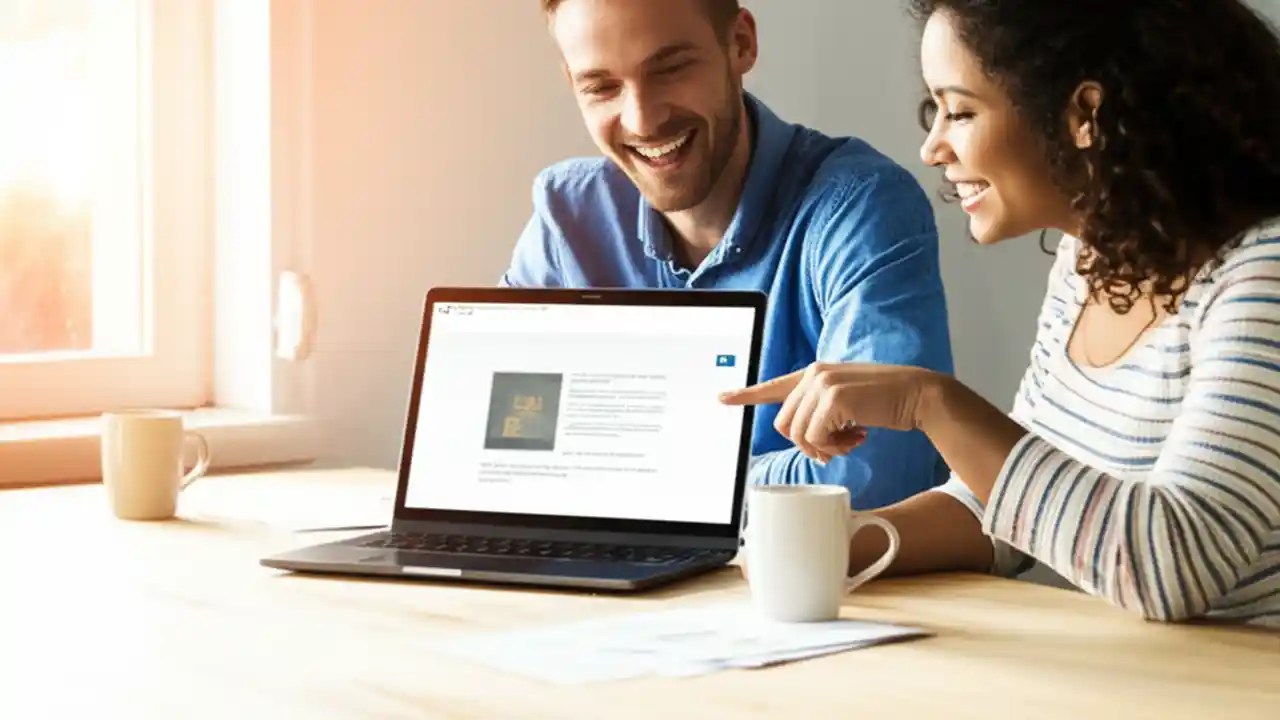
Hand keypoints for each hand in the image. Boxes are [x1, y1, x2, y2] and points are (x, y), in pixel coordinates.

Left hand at [719, 362, 940, 463]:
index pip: (774, 385)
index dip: (746, 394)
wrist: (918, 394)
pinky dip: (835, 447)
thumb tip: (804, 439)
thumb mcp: (847, 402)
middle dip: (808, 444)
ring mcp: (822, 383)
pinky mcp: (834, 398)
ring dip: (823, 448)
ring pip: (798, 434)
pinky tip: (858, 437)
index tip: (722, 397)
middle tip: (837, 445)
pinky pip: (816, 438)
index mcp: (814, 372)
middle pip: (784, 424)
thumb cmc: (885, 402)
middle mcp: (813, 373)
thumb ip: (821, 411)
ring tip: (850, 441)